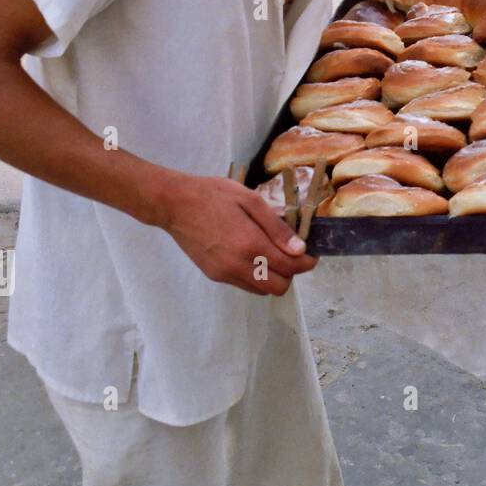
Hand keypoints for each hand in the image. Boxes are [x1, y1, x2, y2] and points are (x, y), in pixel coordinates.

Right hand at [160, 173, 317, 295]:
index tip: (311, 253)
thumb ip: (277, 227)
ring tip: (271, 253)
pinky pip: (244, 285)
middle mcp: (238, 266)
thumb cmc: (215, 195)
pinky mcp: (214, 275)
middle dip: (291, 272)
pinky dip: (256, 276)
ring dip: (273, 277)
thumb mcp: (251, 201)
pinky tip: (252, 255)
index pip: (290, 267)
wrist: (174, 204)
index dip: (306, 262)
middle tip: (290, 252)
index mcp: (251, 244)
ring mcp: (224, 274)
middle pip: (278, 287)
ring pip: (261, 290)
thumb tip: (299, 249)